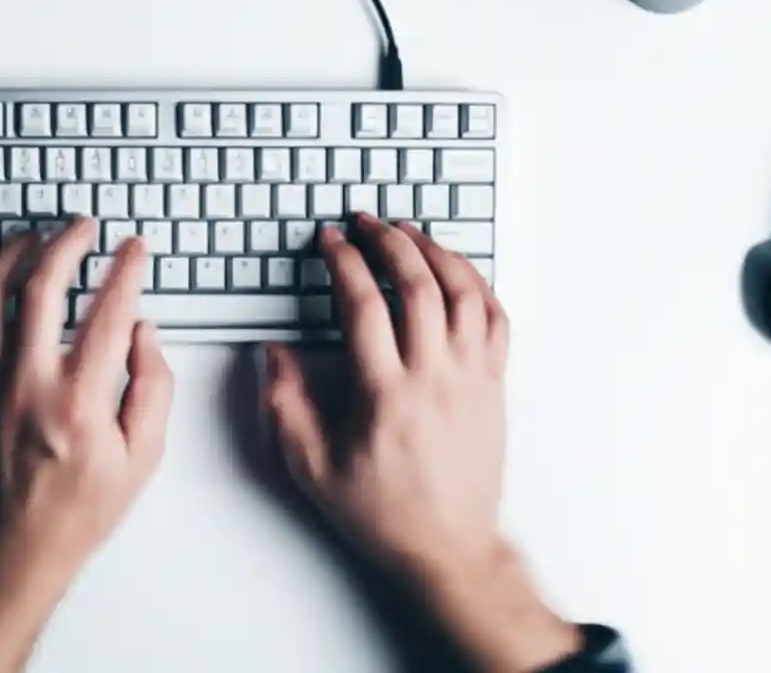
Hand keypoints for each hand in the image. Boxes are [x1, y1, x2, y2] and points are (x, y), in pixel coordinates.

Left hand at [0, 220, 172, 672]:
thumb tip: (144, 333)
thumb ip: (153, 389)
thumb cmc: (73, 512)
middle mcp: (23, 383)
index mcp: (77, 400)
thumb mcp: (141, 461)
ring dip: (10, 252)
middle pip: (40, 284)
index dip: (126, 269)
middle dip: (66, 241)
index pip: (108, 310)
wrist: (5, 552)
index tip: (134, 249)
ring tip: (33, 236)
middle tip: (83, 226)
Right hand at [266, 213, 579, 672]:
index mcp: (385, 395)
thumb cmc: (382, 512)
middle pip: (418, 285)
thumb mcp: (313, 468)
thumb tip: (275, 353)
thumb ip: (287, 406)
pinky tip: (459, 271)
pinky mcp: (494, 386)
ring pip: (463, 293)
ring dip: (436, 252)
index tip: (329, 241)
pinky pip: (495, 319)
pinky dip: (478, 285)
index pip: (362, 306)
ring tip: (411, 231)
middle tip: (367, 221)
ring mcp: (472, 379)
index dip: (343, 263)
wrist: (448, 548)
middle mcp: (434, 378)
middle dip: (389, 241)